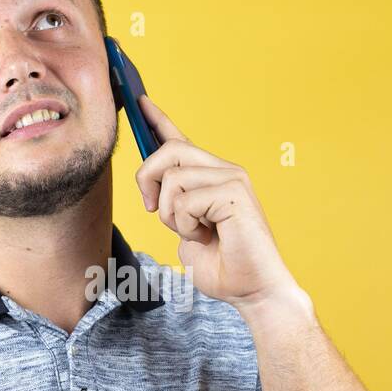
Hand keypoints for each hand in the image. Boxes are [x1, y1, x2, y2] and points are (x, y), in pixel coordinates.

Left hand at [133, 94, 301, 313]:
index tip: (138, 99)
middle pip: (169, 150)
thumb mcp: (185, 232)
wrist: (253, 291)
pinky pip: (185, 201)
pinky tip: (206, 237)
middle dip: (147, 179)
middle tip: (150, 209)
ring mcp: (232, 179)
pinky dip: (185, 226)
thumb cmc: (223, 268)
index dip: (157, 119)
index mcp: (211, 178)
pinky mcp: (235, 193)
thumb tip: (154, 192)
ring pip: (173, 178)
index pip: (180, 140)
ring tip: (194, 232)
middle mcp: (224, 170)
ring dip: (170, 215)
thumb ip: (172, 207)